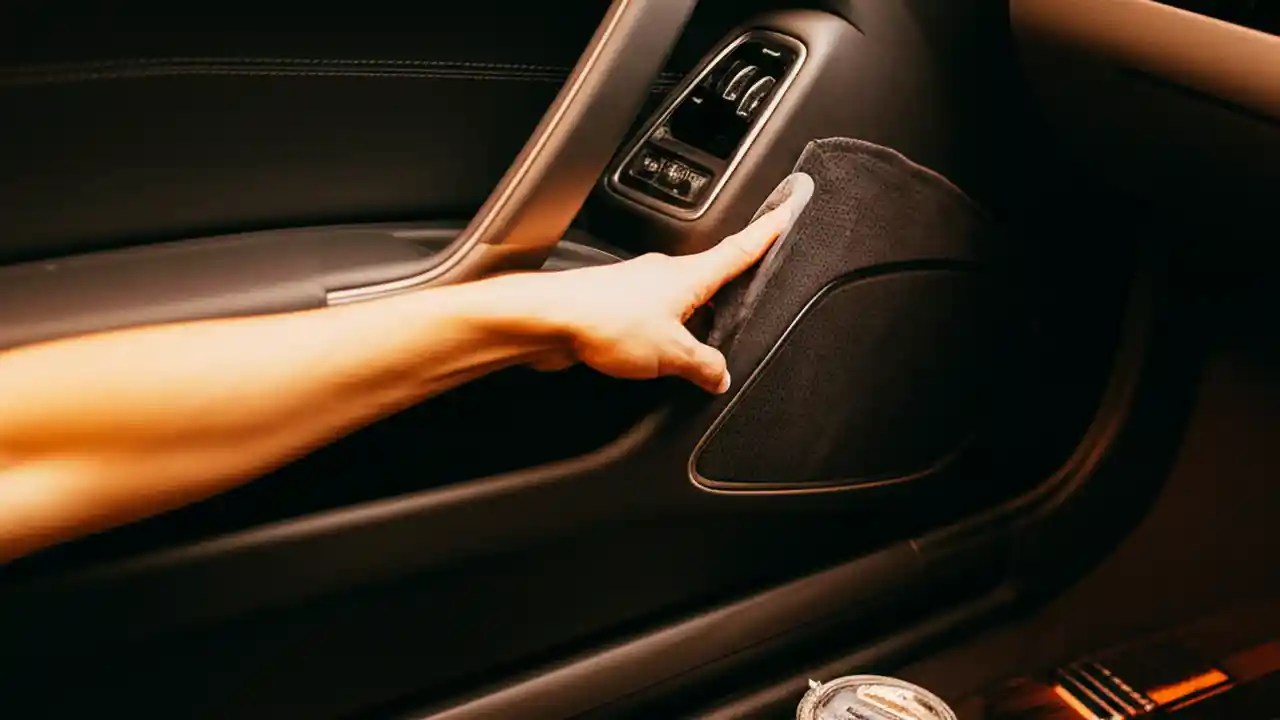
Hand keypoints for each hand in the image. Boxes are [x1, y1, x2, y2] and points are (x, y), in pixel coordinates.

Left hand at [497, 202, 795, 392]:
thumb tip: (720, 374)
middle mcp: (664, 275)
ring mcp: (639, 288)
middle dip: (729, 288)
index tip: (786, 212)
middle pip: (710, 276)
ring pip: (680, 300)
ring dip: (693, 318)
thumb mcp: (670, 353)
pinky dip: (664, 332)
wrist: (549, 320)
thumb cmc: (605, 321)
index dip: (767, 232)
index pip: (739, 250)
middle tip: (749, 294)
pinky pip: (653, 318)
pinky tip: (660, 354)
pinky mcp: (616, 305)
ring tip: (703, 344)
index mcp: (689, 276)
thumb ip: (703, 366)